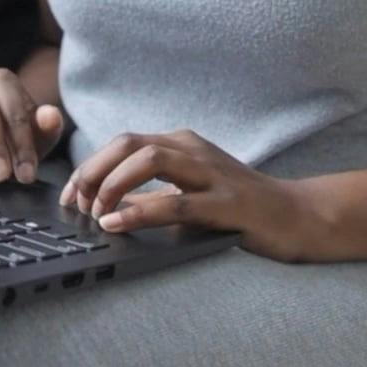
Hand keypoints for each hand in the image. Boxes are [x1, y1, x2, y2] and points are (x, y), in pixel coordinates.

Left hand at [59, 129, 302, 262]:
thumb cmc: (239, 207)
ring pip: (148, 160)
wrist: (297, 216)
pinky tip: (118, 223)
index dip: (89, 166)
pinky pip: (175, 202)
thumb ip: (152, 192)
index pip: (122, 143)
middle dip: (93, 170)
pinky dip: (140, 211)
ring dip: (112, 184)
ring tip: (94, 211)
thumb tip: (105, 205)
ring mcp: (211, 173)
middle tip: (75, 202)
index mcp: (181, 145)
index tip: (69, 195)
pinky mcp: (226, 202)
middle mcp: (193, 150)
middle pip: (128, 143)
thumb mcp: (189, 192)